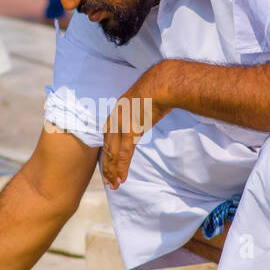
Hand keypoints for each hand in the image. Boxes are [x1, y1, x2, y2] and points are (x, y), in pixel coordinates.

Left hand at [101, 64, 171, 188]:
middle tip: (107, 182)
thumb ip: (136, 118)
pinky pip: (124, 154)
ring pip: (114, 154)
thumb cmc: (157, 92)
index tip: (107, 168)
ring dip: (113, 171)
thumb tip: (138, 127)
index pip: (107, 139)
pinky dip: (122, 167)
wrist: (162, 84)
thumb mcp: (141, 106)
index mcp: (116, 113)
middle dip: (107, 167)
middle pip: (107, 149)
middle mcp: (114, 120)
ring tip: (114, 185)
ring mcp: (121, 125)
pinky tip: (121, 178)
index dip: (107, 155)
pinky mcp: (131, 130)